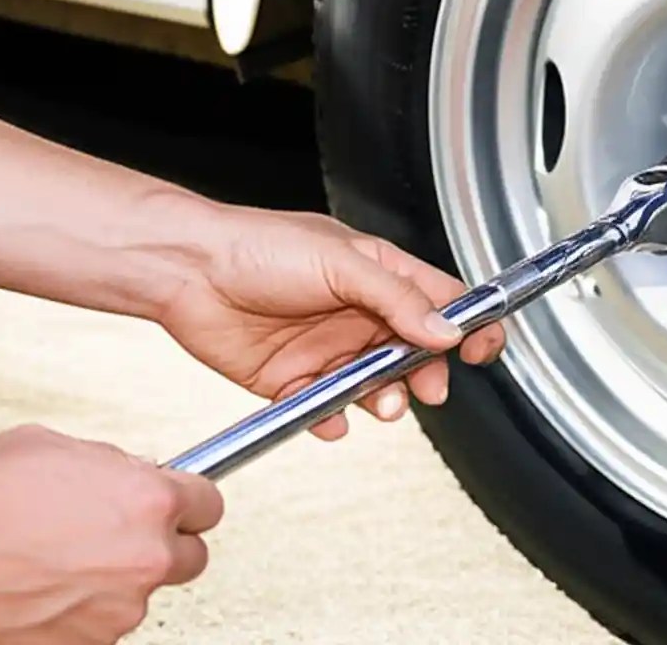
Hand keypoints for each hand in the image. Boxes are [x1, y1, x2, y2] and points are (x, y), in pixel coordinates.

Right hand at [0, 425, 223, 643]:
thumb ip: (110, 463)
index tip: (178, 502)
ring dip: (117, 576)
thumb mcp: (52, 447)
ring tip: (60, 557)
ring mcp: (120, 608)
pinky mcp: (91, 643)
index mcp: (149, 501)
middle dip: (164, 543)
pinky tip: (45, 585)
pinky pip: (104, 620)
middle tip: (125, 533)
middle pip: (192, 556)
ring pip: (143, 591)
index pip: (209, 503)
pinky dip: (84, 606)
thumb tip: (128, 472)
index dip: (188, 500)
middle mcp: (146, 558)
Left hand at [158, 208, 506, 439]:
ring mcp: (329, 350)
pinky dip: (332, 419)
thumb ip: (396, 297)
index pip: (442, 302)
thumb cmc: (256, 246)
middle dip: (427, 375)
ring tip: (378, 403)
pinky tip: (328, 416)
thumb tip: (445, 329)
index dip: (469, 326)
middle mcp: (359, 314)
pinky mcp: (294, 381)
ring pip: (376, 387)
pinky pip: (326, 410)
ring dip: (385, 401)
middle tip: (428, 389)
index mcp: (379, 274)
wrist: (185, 271)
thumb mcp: (340, 261)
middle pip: (416, 354)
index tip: (480, 351)